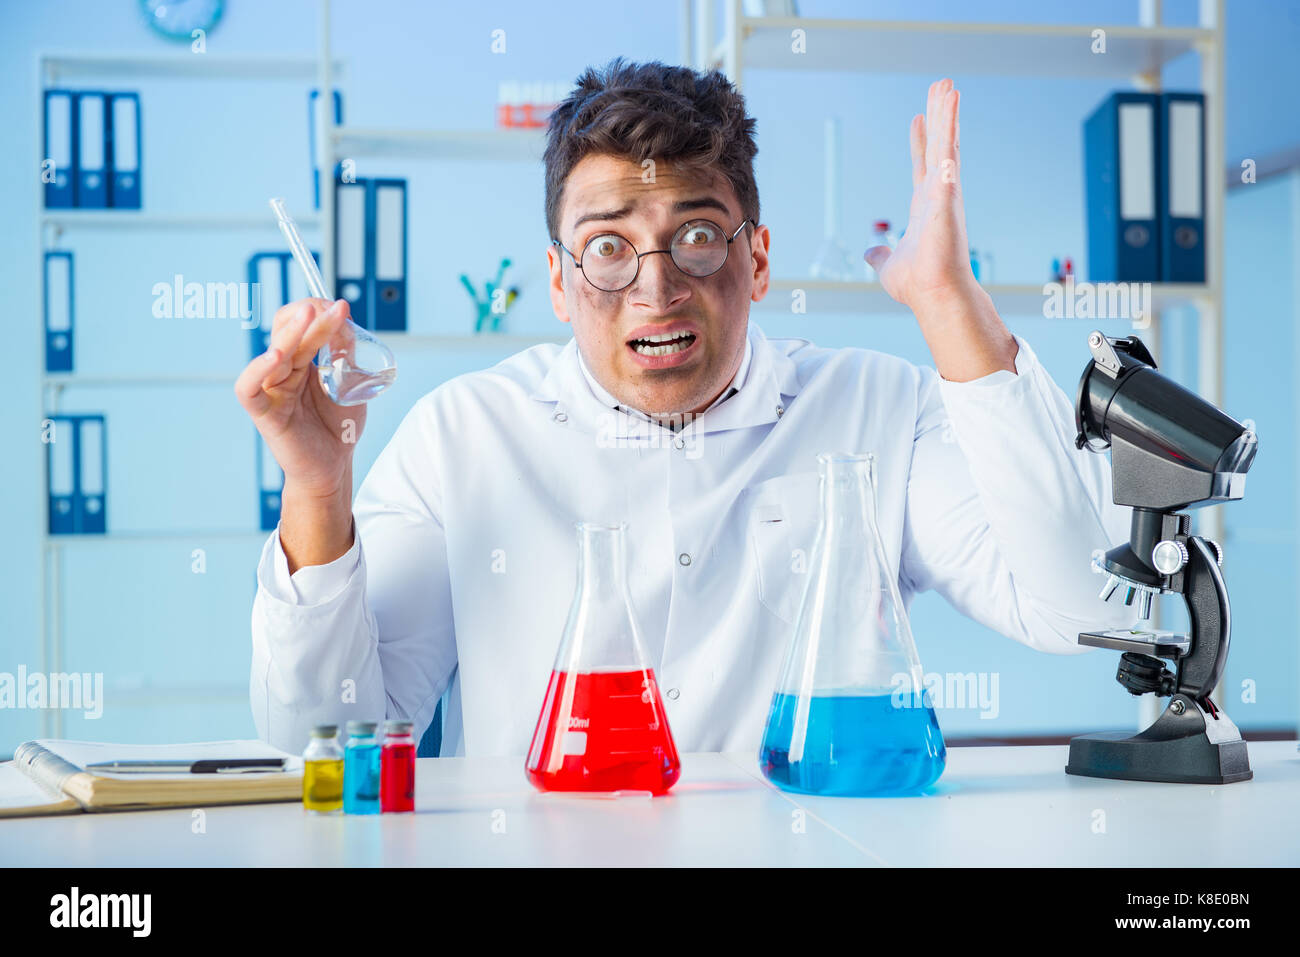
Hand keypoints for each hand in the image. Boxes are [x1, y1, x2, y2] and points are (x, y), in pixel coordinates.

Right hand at [234, 298, 365, 498]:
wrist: (335, 467)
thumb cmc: (339, 426)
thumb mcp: (350, 383)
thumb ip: (345, 355)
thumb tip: (345, 320)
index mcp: (301, 360)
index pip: (298, 323)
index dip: (316, 311)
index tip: (341, 308)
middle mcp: (282, 370)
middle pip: (287, 332)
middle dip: (310, 316)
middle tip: (334, 308)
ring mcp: (272, 390)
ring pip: (275, 353)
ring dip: (292, 332)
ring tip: (309, 316)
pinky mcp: (265, 413)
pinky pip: (249, 388)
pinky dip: (258, 369)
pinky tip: (276, 355)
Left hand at [865, 78, 979, 313]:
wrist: (933, 293)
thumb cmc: (917, 283)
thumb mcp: (888, 265)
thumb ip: (880, 255)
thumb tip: (870, 252)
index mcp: (924, 208)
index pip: (922, 166)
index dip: (920, 142)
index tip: (918, 119)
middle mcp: (937, 195)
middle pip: (939, 146)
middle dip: (939, 117)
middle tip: (941, 88)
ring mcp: (945, 191)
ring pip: (946, 142)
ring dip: (946, 112)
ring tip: (946, 84)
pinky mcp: (948, 190)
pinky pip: (948, 150)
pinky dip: (949, 124)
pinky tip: (950, 101)